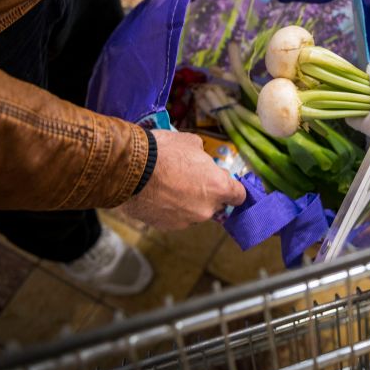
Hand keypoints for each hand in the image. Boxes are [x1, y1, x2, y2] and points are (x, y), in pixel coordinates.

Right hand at [119, 130, 245, 230]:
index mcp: (218, 187)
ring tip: (168, 186)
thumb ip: (203, 157)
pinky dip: (169, 209)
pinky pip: (174, 217)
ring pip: (193, 211)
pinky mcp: (166, 226)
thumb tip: (202, 160)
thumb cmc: (164, 151)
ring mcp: (186, 220)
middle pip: (215, 203)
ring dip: (187, 202)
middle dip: (206, 193)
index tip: (225, 183)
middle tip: (189, 179)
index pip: (239, 196)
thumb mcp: (191, 142)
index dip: (232, 188)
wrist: (130, 169)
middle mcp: (206, 209)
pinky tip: (157, 195)